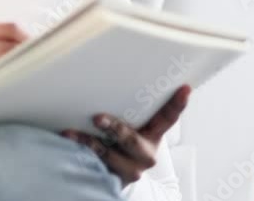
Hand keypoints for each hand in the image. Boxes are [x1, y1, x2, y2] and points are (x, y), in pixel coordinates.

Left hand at [61, 85, 191, 185]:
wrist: (117, 174)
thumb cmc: (121, 142)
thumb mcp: (131, 126)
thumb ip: (127, 110)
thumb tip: (105, 74)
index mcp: (153, 135)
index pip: (168, 118)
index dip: (177, 104)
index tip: (184, 88)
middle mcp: (146, 153)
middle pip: (132, 140)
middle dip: (115, 129)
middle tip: (98, 118)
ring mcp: (131, 168)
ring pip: (110, 155)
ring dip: (89, 142)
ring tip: (71, 133)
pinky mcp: (115, 178)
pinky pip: (97, 166)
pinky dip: (81, 153)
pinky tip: (69, 142)